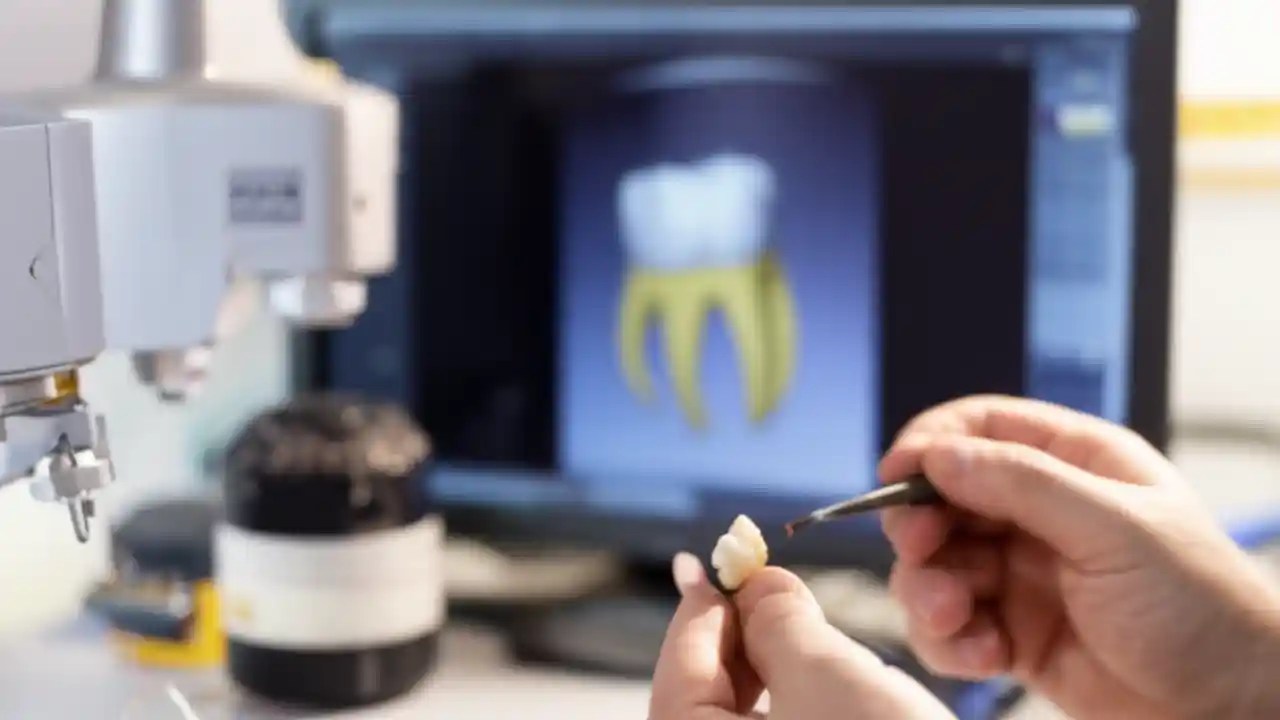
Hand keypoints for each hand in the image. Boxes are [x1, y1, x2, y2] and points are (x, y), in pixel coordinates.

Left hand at [649, 553, 953, 719]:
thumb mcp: (826, 672)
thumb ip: (776, 618)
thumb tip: (756, 584)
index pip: (677, 677)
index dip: (700, 612)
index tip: (720, 565)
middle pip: (704, 706)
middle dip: (738, 643)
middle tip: (766, 592)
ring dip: (771, 678)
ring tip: (809, 638)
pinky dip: (799, 715)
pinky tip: (835, 693)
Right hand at [881, 395, 1279, 718]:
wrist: (1229, 709)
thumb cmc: (1203, 609)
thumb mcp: (1116, 528)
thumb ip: (1023, 484)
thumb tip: (939, 454)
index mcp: (1076, 464)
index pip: (982, 428)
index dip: (931, 443)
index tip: (895, 474)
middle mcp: (1041, 513)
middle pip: (944, 497)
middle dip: (921, 526)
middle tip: (920, 549)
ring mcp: (1021, 574)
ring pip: (936, 565)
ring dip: (930, 591)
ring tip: (955, 617)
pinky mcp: (1010, 632)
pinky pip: (949, 627)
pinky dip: (950, 642)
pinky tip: (985, 657)